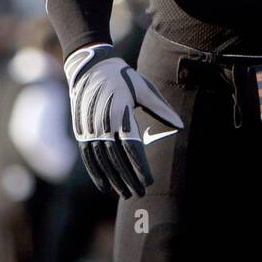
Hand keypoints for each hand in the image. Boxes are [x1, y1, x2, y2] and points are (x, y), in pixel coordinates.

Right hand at [64, 44, 183, 197]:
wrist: (90, 67)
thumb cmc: (122, 77)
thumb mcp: (143, 88)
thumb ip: (161, 108)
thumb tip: (180, 124)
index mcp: (121, 113)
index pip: (131, 147)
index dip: (140, 167)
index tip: (149, 181)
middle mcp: (103, 123)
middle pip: (117, 158)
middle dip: (129, 179)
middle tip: (140, 194)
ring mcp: (90, 129)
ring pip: (102, 161)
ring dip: (113, 180)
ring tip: (125, 194)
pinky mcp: (81, 131)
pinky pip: (88, 157)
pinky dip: (95, 173)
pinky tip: (104, 187)